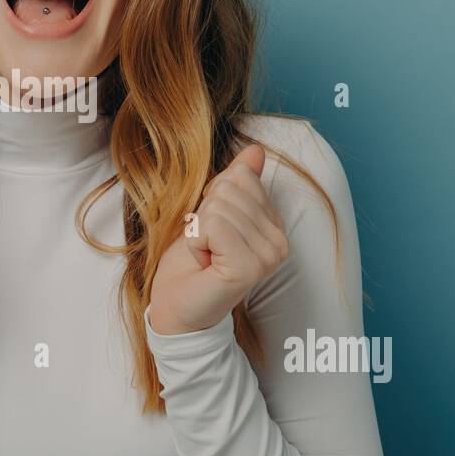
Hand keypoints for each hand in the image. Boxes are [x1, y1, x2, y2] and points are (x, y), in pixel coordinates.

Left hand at [147, 144, 287, 333]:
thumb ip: (235, 183)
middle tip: (207, 246)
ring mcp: (268, 256)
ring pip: (220, 206)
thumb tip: (254, 149)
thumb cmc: (192, 262)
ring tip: (205, 256)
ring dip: (198, 230)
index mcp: (274, 225)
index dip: (213, 198)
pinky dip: (196, 241)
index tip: (211, 231)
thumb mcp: (212, 212)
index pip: (242, 177)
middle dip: (204, 214)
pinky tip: (204, 263)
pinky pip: (214, 225)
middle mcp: (280, 241)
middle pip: (229, 188)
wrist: (175, 306)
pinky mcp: (250, 267)